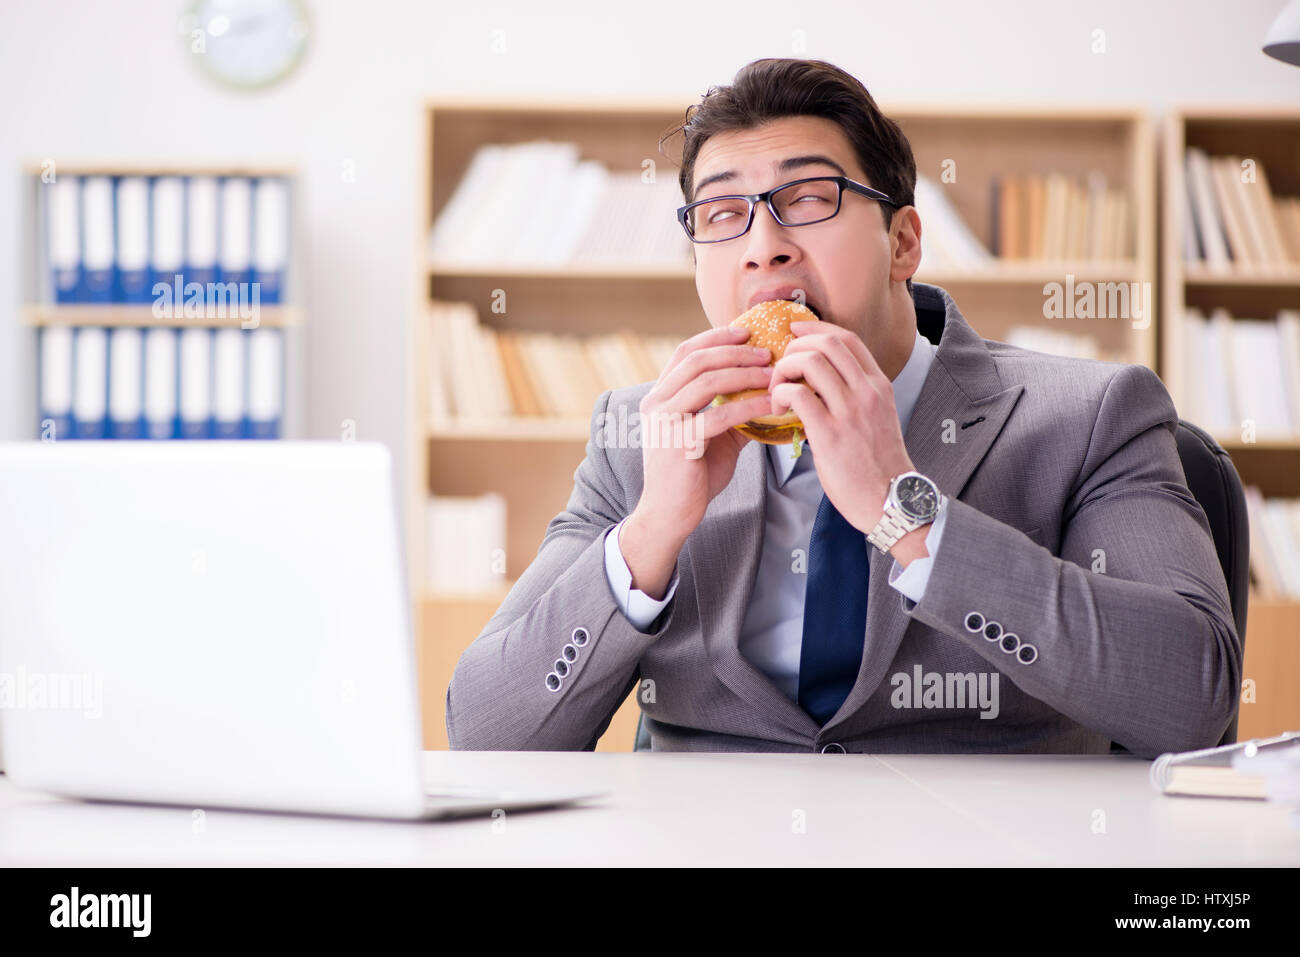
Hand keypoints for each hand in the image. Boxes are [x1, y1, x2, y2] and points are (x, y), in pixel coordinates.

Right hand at [632, 325, 775, 542]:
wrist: (670, 514)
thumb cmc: (692, 476)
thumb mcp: (714, 438)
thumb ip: (732, 414)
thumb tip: (766, 395)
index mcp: (659, 397)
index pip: (684, 353)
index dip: (715, 337)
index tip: (746, 332)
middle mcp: (656, 404)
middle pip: (696, 360)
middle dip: (735, 351)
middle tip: (766, 352)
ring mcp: (665, 423)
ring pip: (706, 382)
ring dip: (744, 374)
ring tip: (772, 373)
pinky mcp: (678, 444)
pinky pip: (719, 416)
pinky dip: (748, 406)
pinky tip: (770, 404)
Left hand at [768, 320, 915, 535]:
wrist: (890, 500)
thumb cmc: (878, 466)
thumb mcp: (877, 418)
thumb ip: (854, 397)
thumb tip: (818, 386)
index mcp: (878, 385)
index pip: (847, 338)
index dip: (816, 329)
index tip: (795, 333)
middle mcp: (867, 391)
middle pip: (826, 342)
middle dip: (795, 347)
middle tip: (781, 368)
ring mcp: (849, 410)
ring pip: (809, 362)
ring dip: (783, 370)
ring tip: (777, 392)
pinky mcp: (829, 432)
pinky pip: (797, 394)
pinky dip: (779, 395)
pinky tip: (778, 410)